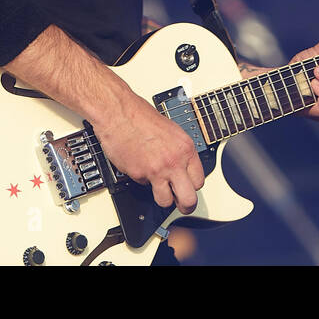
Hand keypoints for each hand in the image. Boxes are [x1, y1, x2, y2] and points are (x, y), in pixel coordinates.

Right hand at [91, 94, 204, 214]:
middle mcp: (174, 161)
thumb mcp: (171, 131)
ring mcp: (157, 170)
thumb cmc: (140, 117)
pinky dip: (142, 180)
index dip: (192, 186)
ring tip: (157, 187)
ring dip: (162, 197)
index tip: (188, 187)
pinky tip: (139, 165)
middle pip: (189, 199)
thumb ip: (178, 151)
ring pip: (165, 201)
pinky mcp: (139, 175)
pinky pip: (144, 186)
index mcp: (185, 148)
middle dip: (185, 205)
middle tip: (181, 204)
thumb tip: (182, 167)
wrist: (119, 113)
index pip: (199, 180)